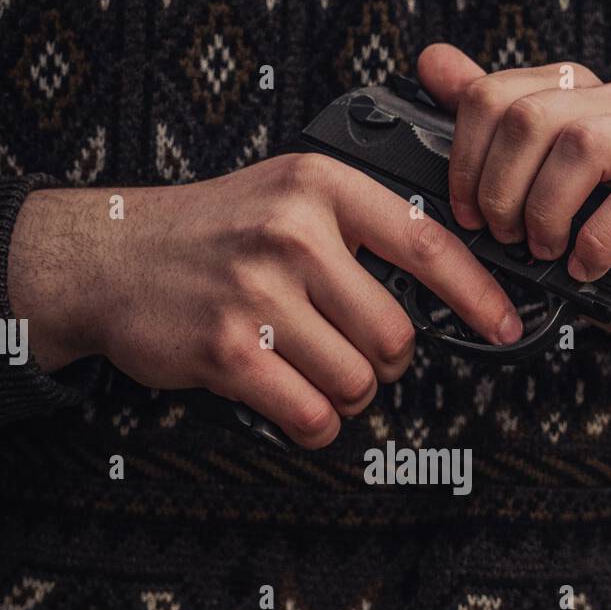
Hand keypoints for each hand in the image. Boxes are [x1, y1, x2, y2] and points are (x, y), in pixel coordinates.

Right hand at [7, 153, 522, 446]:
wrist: (106, 256)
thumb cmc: (209, 233)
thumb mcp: (285, 196)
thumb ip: (357, 227)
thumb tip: (440, 288)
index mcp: (318, 186)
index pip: (428, 243)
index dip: (478, 295)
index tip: (504, 327)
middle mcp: (293, 232)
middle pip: (395, 335)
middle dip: (383, 360)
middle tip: (347, 349)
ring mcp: (258, 292)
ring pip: (358, 381)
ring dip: (344, 393)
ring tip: (305, 367)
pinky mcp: (228, 350)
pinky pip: (313, 415)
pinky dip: (313, 423)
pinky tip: (290, 401)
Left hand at [416, 44, 610, 275]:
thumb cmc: (601, 227)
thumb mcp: (533, 182)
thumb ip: (488, 123)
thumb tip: (434, 63)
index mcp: (573, 94)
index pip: (495, 94)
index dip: (467, 160)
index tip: (467, 211)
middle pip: (532, 117)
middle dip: (503, 191)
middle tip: (506, 237)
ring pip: (584, 144)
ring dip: (549, 210)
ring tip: (547, 250)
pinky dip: (600, 239)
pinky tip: (586, 264)